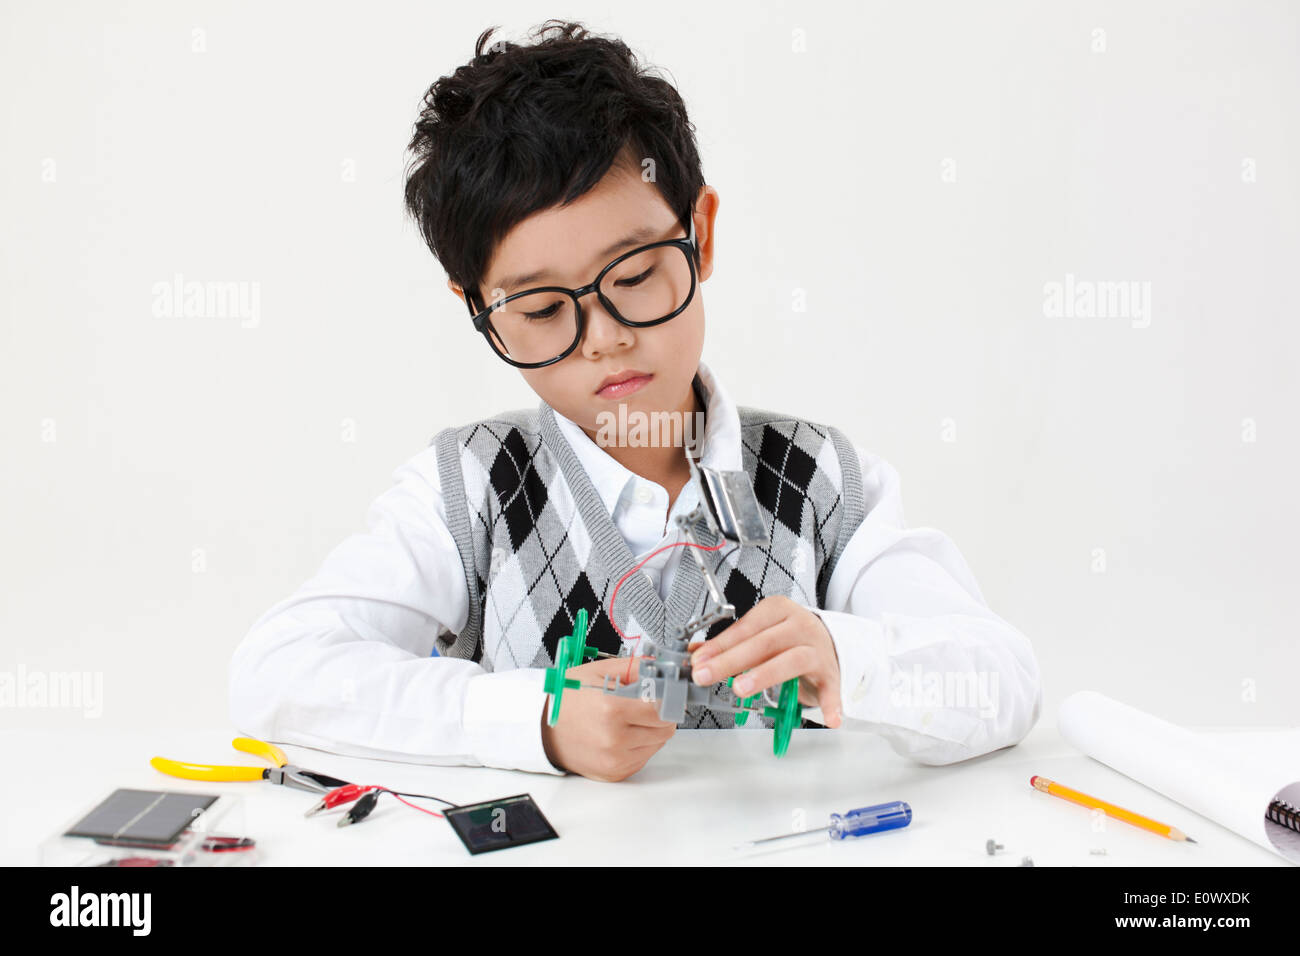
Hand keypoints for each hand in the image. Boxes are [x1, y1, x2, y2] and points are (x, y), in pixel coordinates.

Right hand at [539, 656, 676, 781]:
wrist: (540, 728)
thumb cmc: (566, 699)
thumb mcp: (598, 671)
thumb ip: (635, 667)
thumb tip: (663, 666)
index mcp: (612, 709)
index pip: (663, 709)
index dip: (666, 699)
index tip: (664, 694)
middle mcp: (614, 739)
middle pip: (665, 729)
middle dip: (659, 715)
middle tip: (642, 704)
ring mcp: (614, 760)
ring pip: (657, 744)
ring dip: (650, 730)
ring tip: (626, 719)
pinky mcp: (614, 773)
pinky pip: (643, 757)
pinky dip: (638, 745)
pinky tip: (620, 733)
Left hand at [688, 595, 842, 726]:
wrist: (828, 643)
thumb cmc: (788, 638)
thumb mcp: (758, 633)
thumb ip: (730, 643)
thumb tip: (695, 653)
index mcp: (777, 610)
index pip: (746, 627)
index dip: (720, 645)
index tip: (698, 660)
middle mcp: (799, 626)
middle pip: (763, 643)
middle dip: (731, 660)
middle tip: (706, 675)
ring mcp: (816, 649)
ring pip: (791, 660)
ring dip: (764, 675)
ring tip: (741, 689)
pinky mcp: (830, 673)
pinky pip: (831, 688)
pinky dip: (830, 703)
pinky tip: (828, 718)